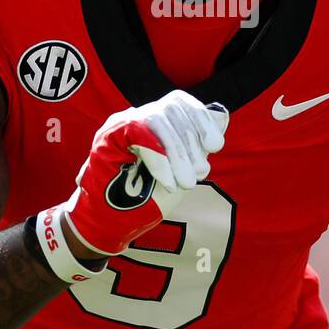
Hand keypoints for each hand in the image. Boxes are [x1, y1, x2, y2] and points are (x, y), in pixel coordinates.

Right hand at [64, 90, 228, 254]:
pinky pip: (139, 133)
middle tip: (199, 174)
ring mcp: (119, 124)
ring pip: (157, 119)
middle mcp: (136, 117)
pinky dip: (159, 158)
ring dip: (177, 153)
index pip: (180, 102)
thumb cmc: (146, 201)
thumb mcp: (182, 171)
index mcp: (154, 123)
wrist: (111, 226)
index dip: (201, 118)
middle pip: (172, 107)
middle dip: (192, 141)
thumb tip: (221, 118)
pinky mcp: (107, 137)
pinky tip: (167, 180)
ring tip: (185, 182)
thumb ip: (198, 147)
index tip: (215, 145)